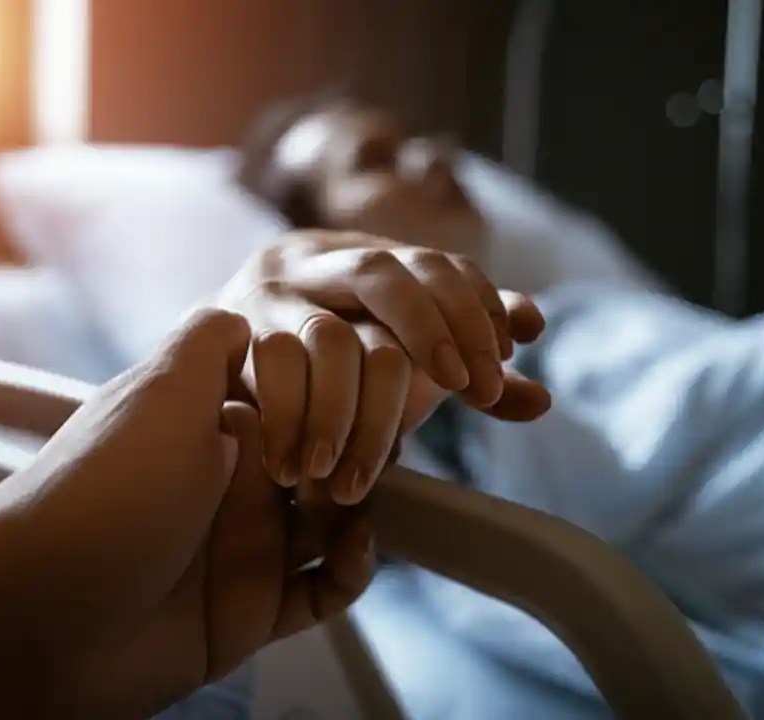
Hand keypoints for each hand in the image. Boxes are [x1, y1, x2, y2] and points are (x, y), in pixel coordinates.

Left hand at [0, 309, 373, 717]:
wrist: (42, 610)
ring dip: (360, 511)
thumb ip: (209, 340)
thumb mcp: (161, 387)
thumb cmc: (106, 493)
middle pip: (325, 459)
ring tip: (349, 506)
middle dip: (352, 457)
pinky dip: (353, 570)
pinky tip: (352, 550)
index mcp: (212, 427)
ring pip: (334, 523)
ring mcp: (244, 547)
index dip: (330, 399)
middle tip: (339, 469)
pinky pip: (325, 590)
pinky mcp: (253, 609)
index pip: (300, 400)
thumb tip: (247, 317)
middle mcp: (230, 484)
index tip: (331, 411)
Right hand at [219, 230, 549, 504]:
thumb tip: (542, 399)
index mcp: (373, 256)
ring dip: (364, 400)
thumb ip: (469, 367)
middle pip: (385, 273)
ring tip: (396, 454)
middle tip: (470, 391)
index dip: (476, 311)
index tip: (502, 368)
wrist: (221, 362)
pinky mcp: (227, 335)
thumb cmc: (333, 361)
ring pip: (327, 332)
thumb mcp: (407, 356)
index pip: (438, 264)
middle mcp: (320, 261)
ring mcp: (269, 293)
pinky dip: (301, 419)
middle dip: (436, 329)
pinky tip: (322, 463)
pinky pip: (270, 373)